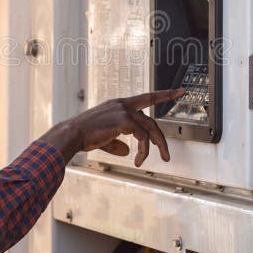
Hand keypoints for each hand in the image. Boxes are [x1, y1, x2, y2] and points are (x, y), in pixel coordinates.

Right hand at [47, 88, 184, 166]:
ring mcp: (124, 111)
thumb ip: (116, 143)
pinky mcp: (124, 120)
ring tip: (159, 160)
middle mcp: (123, 104)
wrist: (72, 134)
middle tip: (167, 154)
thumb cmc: (84, 136)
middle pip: (151, 119)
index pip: (147, 97)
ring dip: (156, 147)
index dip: (165, 94)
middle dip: (162, 138)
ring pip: (150, 129)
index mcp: (119, 105)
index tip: (180, 91)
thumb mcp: (104, 139)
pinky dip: (144, 151)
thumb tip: (127, 152)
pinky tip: (138, 161)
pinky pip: (142, 137)